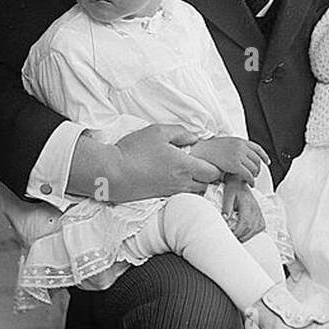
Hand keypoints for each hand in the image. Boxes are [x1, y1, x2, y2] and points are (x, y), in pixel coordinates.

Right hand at [93, 123, 218, 202]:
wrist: (112, 173)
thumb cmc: (134, 151)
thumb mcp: (158, 131)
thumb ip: (180, 132)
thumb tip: (194, 138)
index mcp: (185, 166)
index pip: (213, 172)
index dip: (215, 164)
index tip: (208, 155)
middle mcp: (181, 182)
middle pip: (207, 184)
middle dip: (207, 174)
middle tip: (199, 161)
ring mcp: (171, 192)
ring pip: (194, 191)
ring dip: (196, 182)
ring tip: (186, 169)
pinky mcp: (161, 197)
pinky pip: (181, 194)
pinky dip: (182, 187)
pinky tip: (172, 175)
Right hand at [188, 136, 267, 182]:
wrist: (201, 151)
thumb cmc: (211, 149)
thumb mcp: (226, 143)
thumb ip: (236, 147)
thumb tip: (243, 155)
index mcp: (240, 141)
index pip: (258, 148)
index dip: (264, 156)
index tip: (267, 162)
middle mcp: (241, 147)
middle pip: (257, 160)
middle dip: (258, 168)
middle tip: (255, 174)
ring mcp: (238, 155)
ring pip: (254, 168)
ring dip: (254, 175)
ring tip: (251, 179)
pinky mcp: (235, 165)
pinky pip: (248, 174)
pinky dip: (251, 180)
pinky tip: (250, 183)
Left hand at [221, 178, 265, 242]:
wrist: (239, 182)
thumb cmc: (233, 188)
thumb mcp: (227, 196)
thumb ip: (226, 208)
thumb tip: (225, 219)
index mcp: (247, 204)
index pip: (245, 222)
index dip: (238, 232)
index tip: (230, 235)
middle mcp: (255, 209)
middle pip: (250, 229)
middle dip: (241, 236)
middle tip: (231, 238)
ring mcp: (259, 212)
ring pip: (256, 230)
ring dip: (246, 236)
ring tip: (237, 237)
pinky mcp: (260, 215)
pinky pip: (260, 227)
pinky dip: (253, 233)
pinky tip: (246, 233)